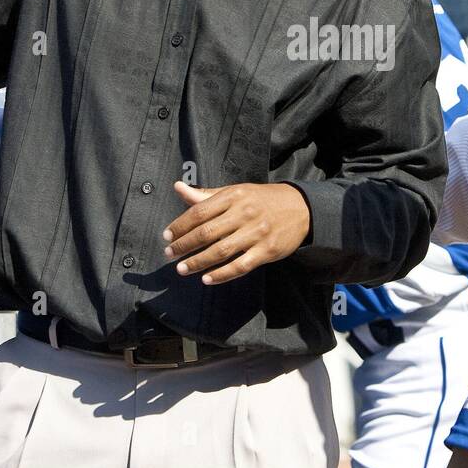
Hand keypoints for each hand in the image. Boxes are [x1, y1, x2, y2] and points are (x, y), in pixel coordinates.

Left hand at [162, 181, 310, 284]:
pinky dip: (222, 274)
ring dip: (198, 262)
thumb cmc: (262, 199)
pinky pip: (241, 265)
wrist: (301, 207)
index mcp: (233, 196)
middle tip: (169, 254)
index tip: (167, 236)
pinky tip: (207, 279)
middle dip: (184, 245)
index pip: (199, 212)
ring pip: (221, 251)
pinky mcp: (267, 250)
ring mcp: (256, 233)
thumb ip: (206, 195)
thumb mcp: (235, 192)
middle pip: (207, 232)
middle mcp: (244, 213)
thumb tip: (178, 188)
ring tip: (182, 269)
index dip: (180, 225)